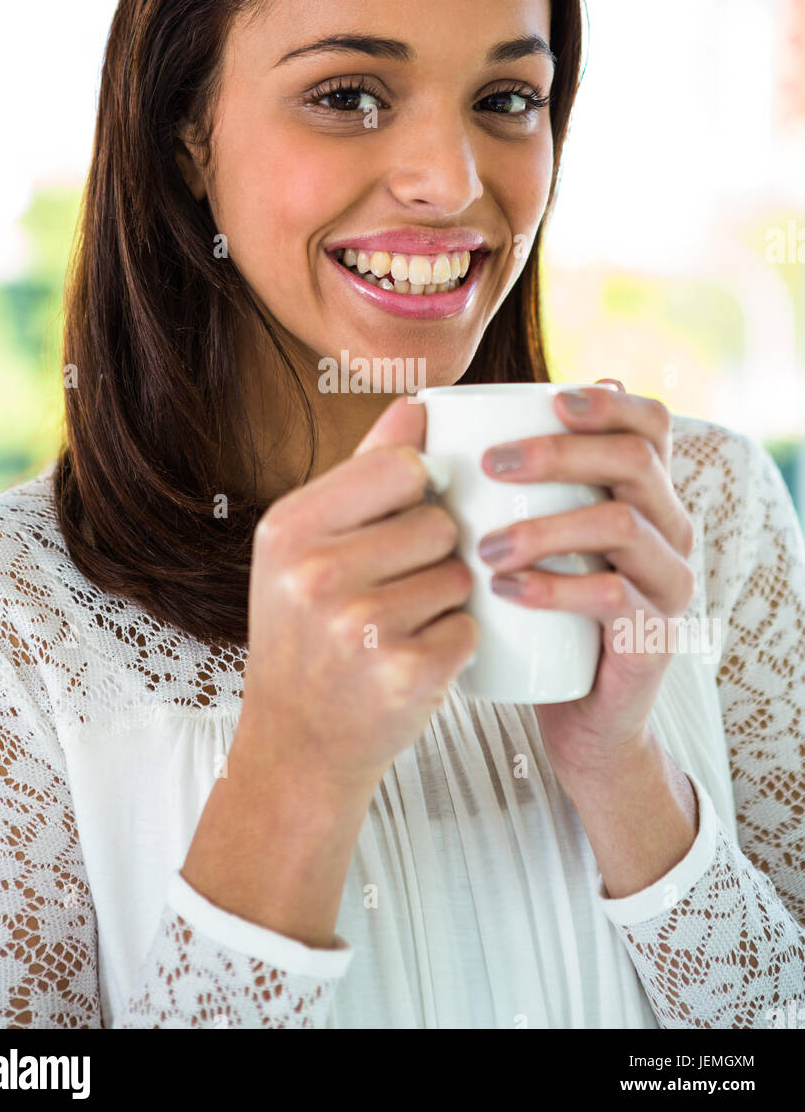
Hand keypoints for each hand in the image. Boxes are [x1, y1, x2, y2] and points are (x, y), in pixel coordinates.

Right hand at [242, 397, 475, 799]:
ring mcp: (360, 628)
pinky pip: (470, 628)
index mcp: (289, 529)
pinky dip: (455, 645)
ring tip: (401, 626)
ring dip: (448, 600)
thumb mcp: (305, 548)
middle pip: (439, 522)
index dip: (418, 491)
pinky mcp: (404, 675)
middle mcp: (316, 574)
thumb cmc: (306, 636)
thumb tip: (417, 406)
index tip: (401, 520)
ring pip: (462, 575)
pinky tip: (414, 660)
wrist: (296, 745)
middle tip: (394, 590)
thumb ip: (363, 474)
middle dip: (435, 554)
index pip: (401, 467)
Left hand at [477, 380, 694, 790]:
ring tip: (486, 545)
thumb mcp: (529, 537)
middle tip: (491, 464)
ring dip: (548, 526)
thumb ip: (505, 483)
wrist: (576, 712)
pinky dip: (556, 587)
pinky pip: (615, 597)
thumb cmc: (539, 610)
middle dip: (560, 453)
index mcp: (646, 493)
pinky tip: (508, 590)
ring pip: (624, 525)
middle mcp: (670, 530)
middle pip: (635, 462)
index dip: (611, 402)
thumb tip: (443, 414)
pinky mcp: (653, 637)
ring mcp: (668, 583)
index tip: (550, 399)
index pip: (651, 424)